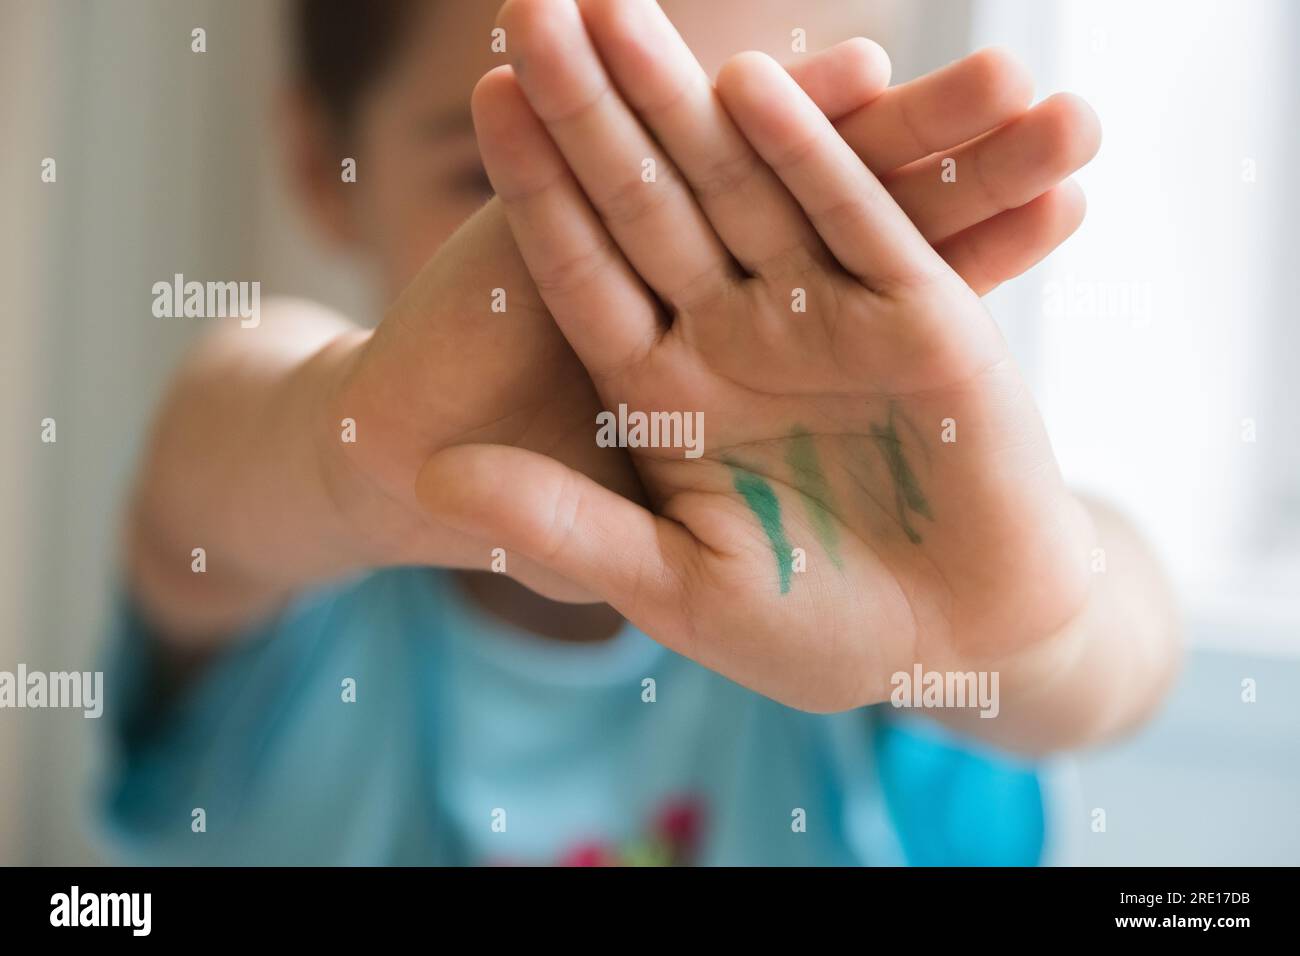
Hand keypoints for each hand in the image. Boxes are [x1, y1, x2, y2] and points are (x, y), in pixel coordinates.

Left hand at [418, 0, 1098, 710]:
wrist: (957, 646)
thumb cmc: (814, 631)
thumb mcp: (675, 583)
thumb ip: (560, 522)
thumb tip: (428, 478)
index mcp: (666, 388)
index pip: (582, 268)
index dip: (532, 186)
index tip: (481, 100)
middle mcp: (735, 333)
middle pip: (648, 201)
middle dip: (592, 106)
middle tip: (531, 4)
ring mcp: (825, 314)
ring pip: (745, 186)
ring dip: (685, 98)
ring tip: (616, 5)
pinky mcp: (922, 313)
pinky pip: (860, 224)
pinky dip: (813, 161)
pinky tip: (756, 86)